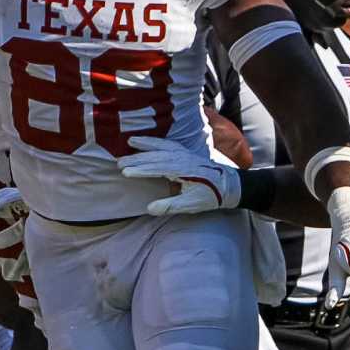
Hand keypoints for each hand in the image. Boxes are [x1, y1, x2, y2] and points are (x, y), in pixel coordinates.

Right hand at [117, 141, 241, 215]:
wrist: (230, 185)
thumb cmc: (211, 196)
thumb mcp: (191, 205)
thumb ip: (170, 206)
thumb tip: (150, 209)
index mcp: (183, 171)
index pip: (157, 168)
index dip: (140, 170)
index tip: (125, 172)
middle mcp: (183, 159)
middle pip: (156, 156)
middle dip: (136, 158)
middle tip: (119, 162)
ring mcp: (185, 153)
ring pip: (162, 146)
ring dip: (145, 143)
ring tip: (129, 140)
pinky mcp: (187, 152)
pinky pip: (169, 143)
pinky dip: (157, 141)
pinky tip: (150, 141)